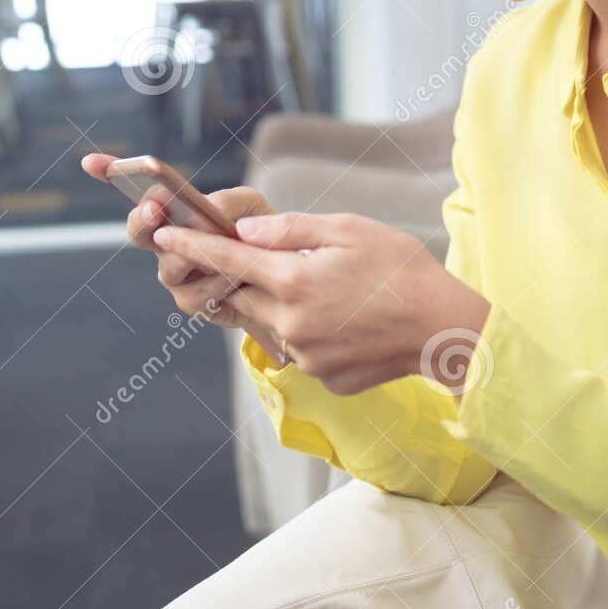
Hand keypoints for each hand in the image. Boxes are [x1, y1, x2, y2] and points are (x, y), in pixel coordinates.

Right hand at [80, 154, 282, 353]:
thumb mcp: (250, 206)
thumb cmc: (258, 233)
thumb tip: (203, 211)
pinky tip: (238, 277)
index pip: (137, 190)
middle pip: (138, 230)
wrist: (281, 277)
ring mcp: (173, 274)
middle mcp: (165, 242)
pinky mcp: (189, 302)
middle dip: (143, 218)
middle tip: (155, 207)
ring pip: (171, 263)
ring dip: (203, 255)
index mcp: (174, 211)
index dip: (110, 173)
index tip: (90, 161)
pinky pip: (197, 291)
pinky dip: (221, 281)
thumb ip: (227, 202)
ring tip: (232, 251)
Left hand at [151, 209, 491, 395]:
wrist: (443, 329)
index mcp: (294, 280)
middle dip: (246, 276)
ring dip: (282, 304)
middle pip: (244, 296)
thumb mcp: (348, 230)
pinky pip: (301, 349)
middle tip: (269, 260)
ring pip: (271, 324)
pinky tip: (346, 319)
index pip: (228, 259)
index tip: (165, 234)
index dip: (193, 245)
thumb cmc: (401, 270)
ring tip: (329, 290)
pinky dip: (310, 330)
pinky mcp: (324, 379)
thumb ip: (291, 230)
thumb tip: (245, 231)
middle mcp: (291, 323)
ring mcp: (306, 357)